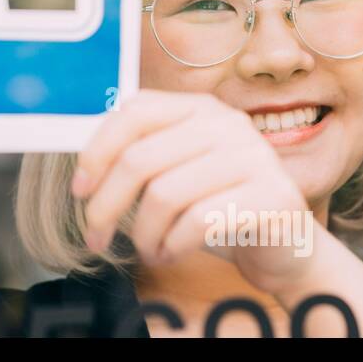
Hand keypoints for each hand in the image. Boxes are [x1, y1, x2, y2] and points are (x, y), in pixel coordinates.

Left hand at [74, 89, 315, 294]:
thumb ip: (140, 158)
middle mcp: (227, 123)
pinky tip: (172, 253)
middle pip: (139, 160)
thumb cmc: (216, 208)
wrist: (284, 246)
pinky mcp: (272, 194)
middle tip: (96, 238)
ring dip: (143, 234)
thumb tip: (82, 173)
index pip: (134, 112)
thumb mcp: (176, 174)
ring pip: (163, 195)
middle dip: (106, 206)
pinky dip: (173, 245)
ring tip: (148, 250)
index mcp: (199, 108)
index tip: (79, 191)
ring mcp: (254, 156)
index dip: (97, 151)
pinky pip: (197, 221)